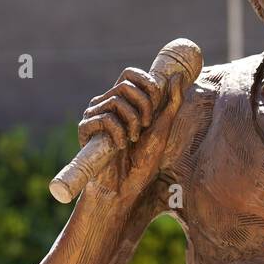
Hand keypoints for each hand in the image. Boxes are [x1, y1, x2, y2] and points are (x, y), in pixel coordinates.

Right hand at [75, 66, 181, 203]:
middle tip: (147, 126)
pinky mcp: (86, 129)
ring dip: (133, 121)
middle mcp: (106, 104)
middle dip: (144, 105)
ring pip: (116, 100)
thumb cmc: (143, 162)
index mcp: (123, 101)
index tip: (156, 105)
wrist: (125, 188)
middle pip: (125, 85)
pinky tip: (120, 146)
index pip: (130, 74)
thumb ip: (171, 102)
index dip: (147, 84)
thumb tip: (178, 76)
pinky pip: (104, 118)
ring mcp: (94, 115)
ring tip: (133, 139)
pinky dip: (118, 132)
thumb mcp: (163, 128)